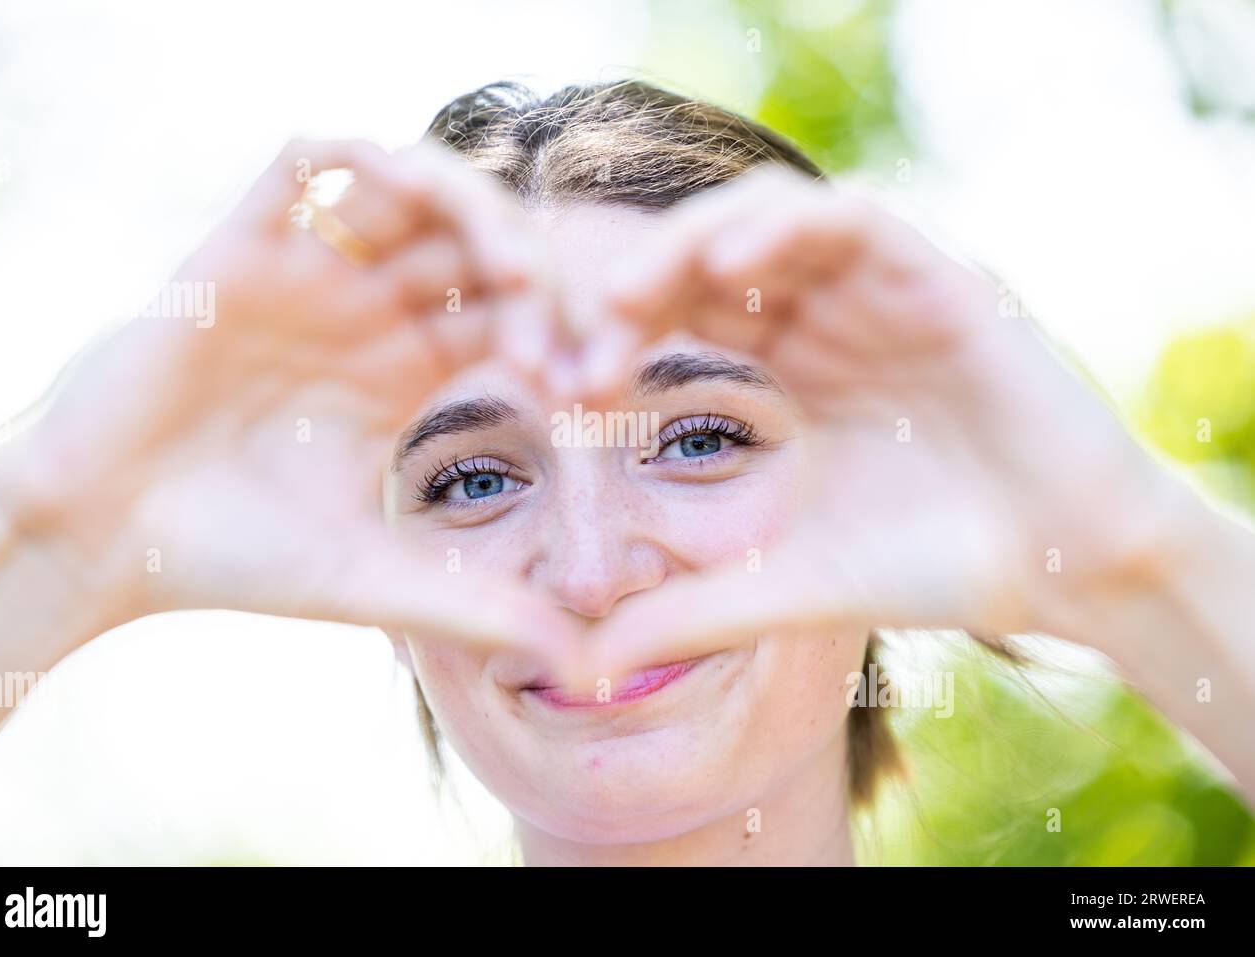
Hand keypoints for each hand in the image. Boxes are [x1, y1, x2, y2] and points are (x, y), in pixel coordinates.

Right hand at [0, 138, 574, 656]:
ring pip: (407, 193)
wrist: (107, 538)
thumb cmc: (236, 558)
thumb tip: (580, 667)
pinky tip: (395, 186)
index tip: (589, 386)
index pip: (512, 319)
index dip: (564, 338)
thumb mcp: (375, 583)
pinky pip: (301, 166)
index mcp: (408, 373)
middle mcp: (368, 314)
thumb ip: (476, 608)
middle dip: (529, 267)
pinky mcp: (241, 250)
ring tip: (504, 264)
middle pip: (475, 246)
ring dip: (468, 205)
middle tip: (553, 314)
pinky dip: (353, 155)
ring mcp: (308, 277)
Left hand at [581, 166, 1185, 675]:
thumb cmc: (927, 569)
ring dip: (690, 243)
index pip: (676, 319)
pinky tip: (728, 267)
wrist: (1060, 570)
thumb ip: (684, 615)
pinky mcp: (937, 277)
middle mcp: (821, 317)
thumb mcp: (781, 586)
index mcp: (781, 370)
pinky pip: (850, 219)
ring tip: (629, 295)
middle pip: (704, 257)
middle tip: (578, 337)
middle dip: (634, 285)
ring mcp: (876, 290)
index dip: (613, 341)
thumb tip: (581, 669)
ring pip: (764, 217)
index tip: (564, 392)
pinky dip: (787, 226)